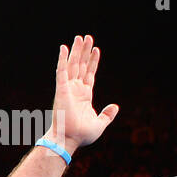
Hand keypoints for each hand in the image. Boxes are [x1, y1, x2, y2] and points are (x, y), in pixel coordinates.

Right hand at [48, 34, 119, 153]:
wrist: (70, 139)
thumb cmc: (82, 134)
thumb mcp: (100, 123)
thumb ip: (108, 114)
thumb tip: (115, 107)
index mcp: (84, 96)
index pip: (89, 74)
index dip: (93, 62)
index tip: (96, 50)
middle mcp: (75, 90)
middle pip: (80, 66)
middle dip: (84, 52)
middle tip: (87, 37)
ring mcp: (68, 88)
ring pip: (72, 65)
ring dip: (76, 51)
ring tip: (80, 37)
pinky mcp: (61, 89)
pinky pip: (61, 71)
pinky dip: (62, 59)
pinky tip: (63, 48)